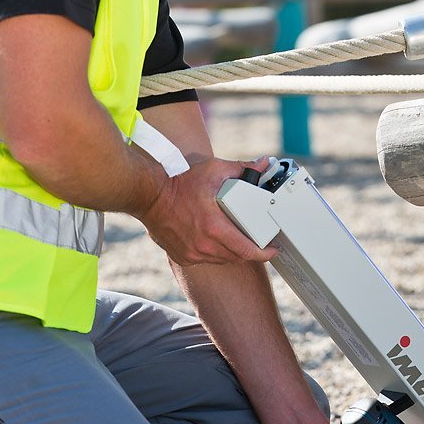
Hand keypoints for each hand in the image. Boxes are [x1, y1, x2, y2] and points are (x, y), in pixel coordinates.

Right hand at [138, 157, 277, 266]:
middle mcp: (203, 244)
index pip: (247, 250)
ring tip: (237, 238)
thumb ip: (242, 168)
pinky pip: (206, 260)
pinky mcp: (183, 257)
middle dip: (251, 251)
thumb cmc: (181, 183)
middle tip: (258, 242)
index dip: (265, 253)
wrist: (150, 196)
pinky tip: (215, 240)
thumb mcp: (214, 170)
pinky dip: (215, 252)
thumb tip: (265, 164)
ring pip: (223, 260)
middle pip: (238, 257)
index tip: (273, 250)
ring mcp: (192, 253)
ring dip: (233, 252)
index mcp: (214, 227)